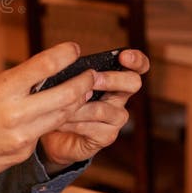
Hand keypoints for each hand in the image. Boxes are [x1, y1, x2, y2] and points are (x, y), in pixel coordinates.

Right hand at [0, 42, 96, 192]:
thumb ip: (11, 82)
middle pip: (66, 95)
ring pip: (62, 116)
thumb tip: (39, 72)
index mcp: (1, 90)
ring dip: (75, 103)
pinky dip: (50, 122)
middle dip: (84, 82)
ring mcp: (20, 138)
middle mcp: (15, 114)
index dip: (65, 54)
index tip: (74, 49)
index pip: (45, 66)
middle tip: (90, 75)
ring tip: (80, 93)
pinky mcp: (21, 154)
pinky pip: (43, 134)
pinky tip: (49, 116)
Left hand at [38, 47, 149, 169]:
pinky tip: (58, 122)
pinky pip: (91, 127)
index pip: (138, 66)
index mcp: (114, 78)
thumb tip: (65, 60)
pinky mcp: (107, 136)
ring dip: (78, 106)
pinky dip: (71, 123)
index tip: (123, 56)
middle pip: (133, 83)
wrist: (53, 134)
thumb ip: (73, 72)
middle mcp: (120, 97)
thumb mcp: (66, 82)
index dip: (136, 60)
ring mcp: (116, 118)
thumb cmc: (60, 101)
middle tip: (92, 79)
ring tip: (58, 105)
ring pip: (103, 109)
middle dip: (111, 79)